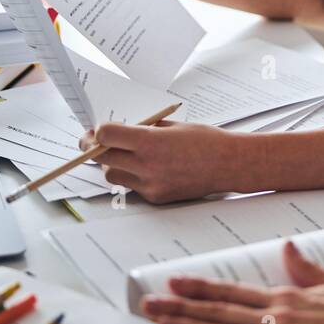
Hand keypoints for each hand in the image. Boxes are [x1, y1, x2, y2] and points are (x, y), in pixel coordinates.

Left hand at [78, 119, 232, 203]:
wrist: (229, 164)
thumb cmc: (206, 141)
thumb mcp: (172, 126)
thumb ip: (144, 130)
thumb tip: (119, 132)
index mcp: (150, 142)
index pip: (106, 136)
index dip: (98, 131)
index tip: (98, 130)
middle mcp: (147, 165)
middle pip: (102, 158)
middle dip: (95, 148)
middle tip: (93, 142)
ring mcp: (151, 184)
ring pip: (112, 175)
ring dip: (112, 164)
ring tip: (123, 155)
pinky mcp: (156, 197)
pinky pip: (132, 187)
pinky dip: (133, 176)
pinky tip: (147, 168)